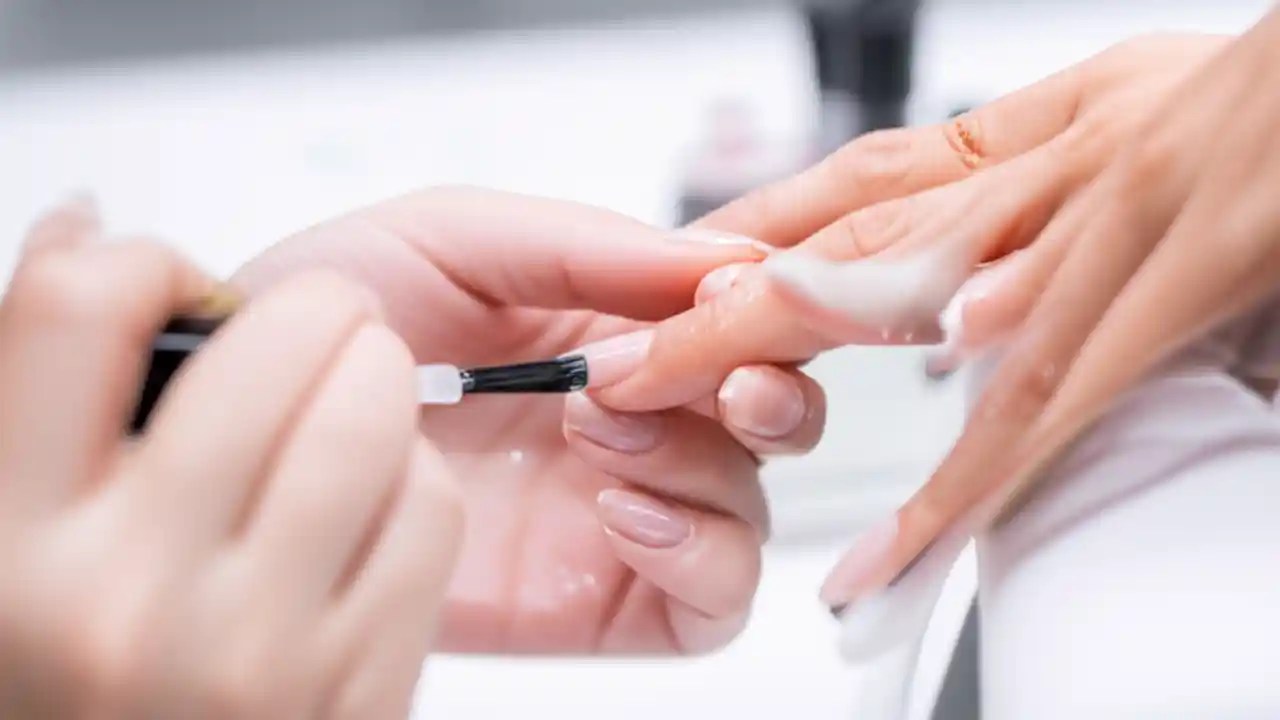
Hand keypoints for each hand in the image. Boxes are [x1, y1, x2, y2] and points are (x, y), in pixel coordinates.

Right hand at [0, 199, 462, 717]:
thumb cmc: (74, 679)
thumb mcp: (8, 543)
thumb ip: (40, 404)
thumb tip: (85, 231)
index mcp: (12, 544)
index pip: (75, 309)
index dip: (138, 257)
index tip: (170, 280)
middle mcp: (130, 599)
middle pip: (279, 342)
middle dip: (312, 307)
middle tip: (312, 325)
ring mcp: (259, 651)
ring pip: (376, 416)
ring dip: (378, 378)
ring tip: (352, 396)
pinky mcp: (362, 688)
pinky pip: (430, 515)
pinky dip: (417, 479)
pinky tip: (375, 499)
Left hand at [233, 187, 827, 654]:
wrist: (254, 441)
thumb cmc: (330, 328)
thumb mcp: (446, 241)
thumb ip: (584, 244)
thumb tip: (727, 258)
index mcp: (614, 324)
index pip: (741, 314)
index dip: (760, 304)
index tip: (732, 293)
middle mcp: (634, 415)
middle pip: (775, 409)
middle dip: (763, 383)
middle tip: (690, 370)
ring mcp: (626, 506)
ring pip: (755, 499)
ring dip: (704, 459)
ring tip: (596, 431)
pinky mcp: (608, 597)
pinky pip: (715, 596)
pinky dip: (698, 552)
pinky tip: (614, 509)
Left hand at [588, 33, 1227, 411]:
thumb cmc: (1257, 116)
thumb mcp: (1127, 151)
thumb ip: (1040, 243)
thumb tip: (967, 333)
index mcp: (1031, 140)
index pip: (856, 188)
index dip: (754, 237)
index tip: (669, 291)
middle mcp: (1051, 165)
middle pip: (856, 242)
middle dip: (735, 313)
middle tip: (635, 368)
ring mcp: (1120, 202)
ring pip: (936, 283)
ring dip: (816, 338)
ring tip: (711, 397)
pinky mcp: (1209, 246)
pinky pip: (1090, 351)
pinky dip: (1012, 394)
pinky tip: (952, 378)